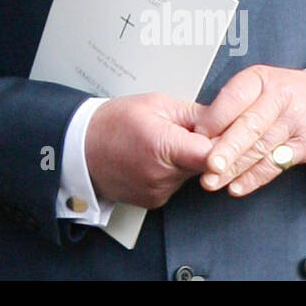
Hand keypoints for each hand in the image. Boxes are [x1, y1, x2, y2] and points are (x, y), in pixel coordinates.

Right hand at [84, 93, 214, 209]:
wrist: (79, 148)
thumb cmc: (111, 123)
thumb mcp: (155, 103)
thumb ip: (194, 113)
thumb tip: (223, 120)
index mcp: (163, 146)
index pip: (213, 156)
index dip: (224, 145)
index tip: (226, 138)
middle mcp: (161, 175)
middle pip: (205, 164)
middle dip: (202, 148)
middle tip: (183, 132)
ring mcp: (158, 191)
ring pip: (191, 175)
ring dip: (186, 160)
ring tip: (160, 143)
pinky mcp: (154, 202)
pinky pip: (176, 184)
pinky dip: (172, 172)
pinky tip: (153, 158)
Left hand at [194, 66, 305, 197]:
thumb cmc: (288, 93)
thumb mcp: (261, 86)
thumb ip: (234, 106)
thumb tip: (200, 132)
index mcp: (260, 79)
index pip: (233, 98)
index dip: (214, 119)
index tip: (196, 137)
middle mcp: (278, 97)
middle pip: (248, 125)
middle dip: (225, 148)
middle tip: (208, 164)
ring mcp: (294, 121)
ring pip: (260, 148)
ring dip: (234, 168)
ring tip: (213, 180)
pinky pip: (276, 164)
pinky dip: (254, 177)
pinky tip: (238, 185)